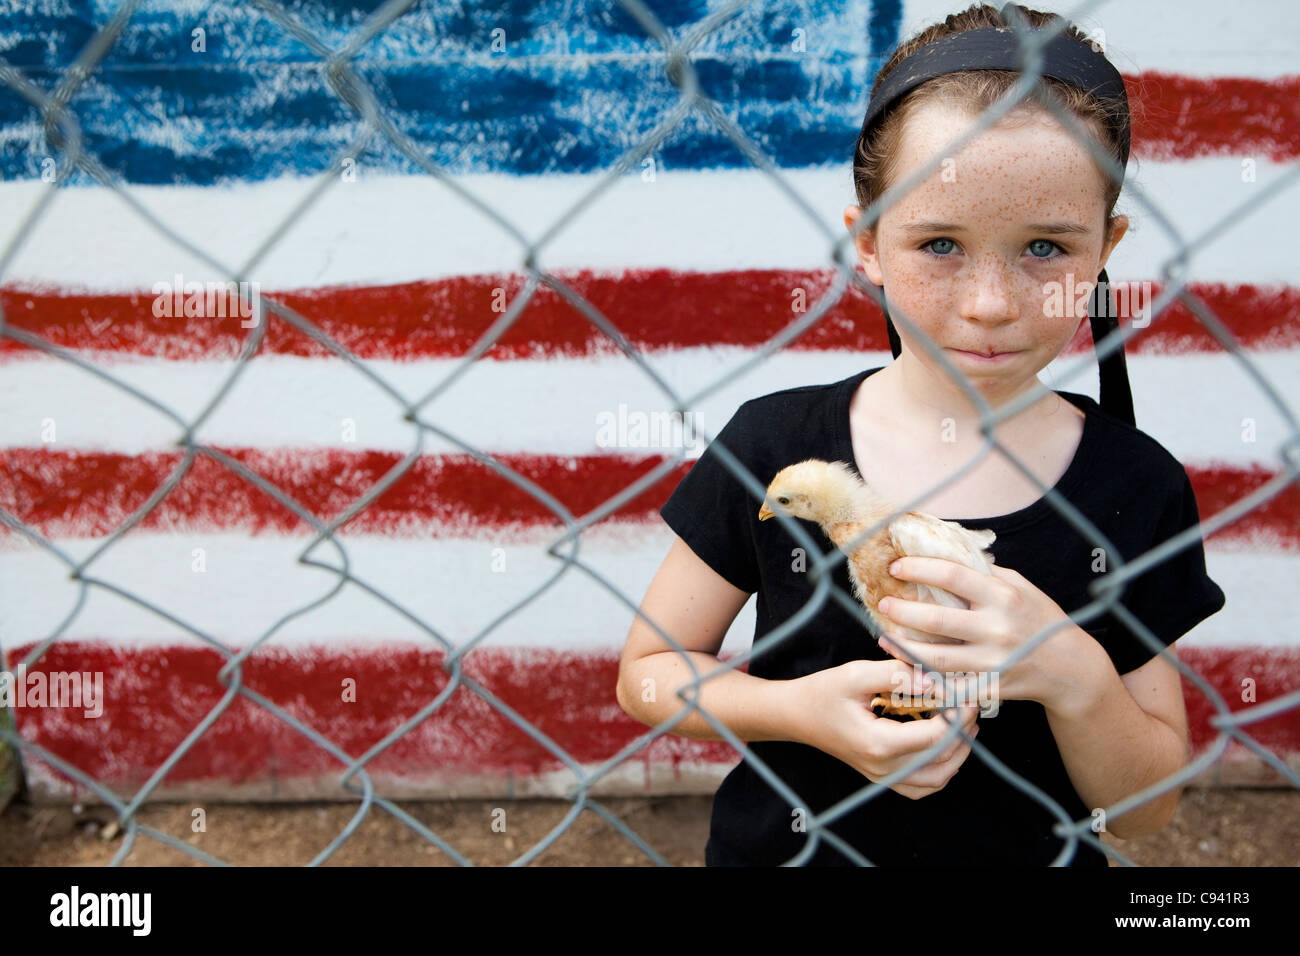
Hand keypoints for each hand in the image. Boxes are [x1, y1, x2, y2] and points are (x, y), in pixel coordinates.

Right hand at [792, 660, 980, 800]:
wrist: (794, 715)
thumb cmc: (822, 693)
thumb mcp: (856, 674)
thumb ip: (897, 674)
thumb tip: (934, 681)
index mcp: (879, 743)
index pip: (935, 736)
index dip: (958, 714)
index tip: (966, 693)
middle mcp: (883, 768)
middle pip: (942, 760)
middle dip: (963, 732)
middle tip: (970, 705)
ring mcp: (882, 777)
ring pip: (937, 779)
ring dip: (957, 753)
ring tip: (963, 725)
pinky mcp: (881, 776)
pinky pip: (921, 785)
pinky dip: (940, 770)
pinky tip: (943, 745)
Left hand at [876, 556, 1095, 712]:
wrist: (1070, 668)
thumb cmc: (1040, 619)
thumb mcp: (1021, 587)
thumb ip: (985, 573)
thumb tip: (943, 553)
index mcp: (1003, 596)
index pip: (951, 575)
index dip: (918, 568)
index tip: (896, 567)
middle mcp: (997, 628)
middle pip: (936, 620)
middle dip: (902, 611)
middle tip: (883, 603)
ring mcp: (993, 662)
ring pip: (936, 658)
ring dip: (904, 647)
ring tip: (885, 637)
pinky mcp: (991, 688)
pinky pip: (950, 686)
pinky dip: (926, 679)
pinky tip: (908, 669)